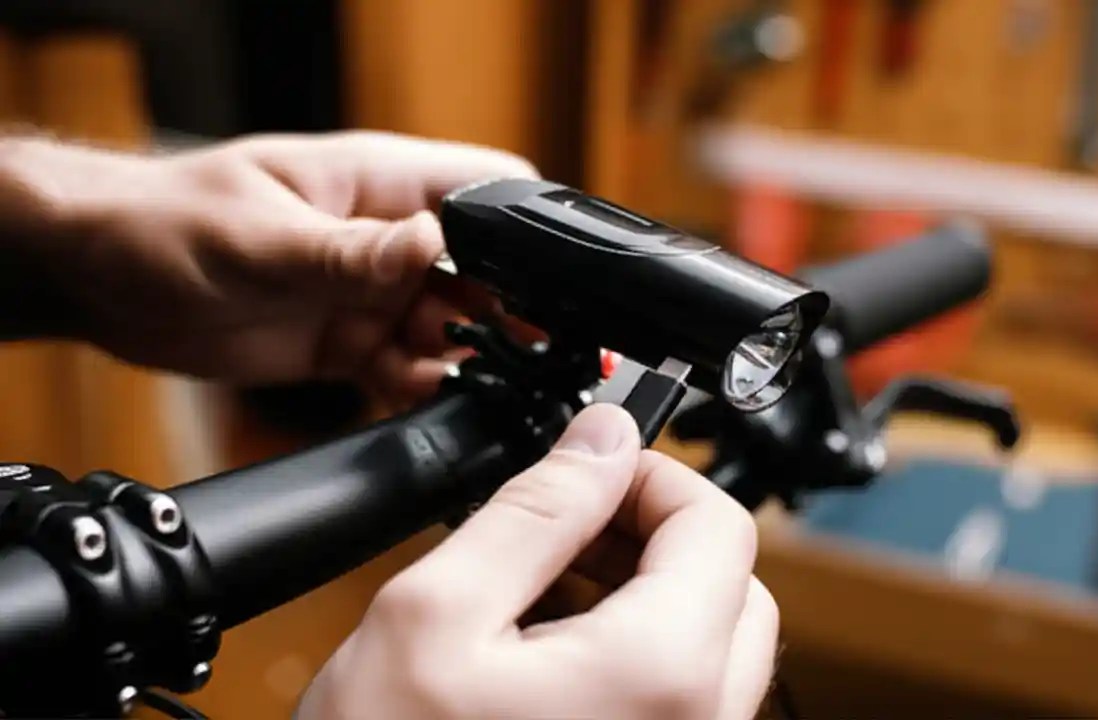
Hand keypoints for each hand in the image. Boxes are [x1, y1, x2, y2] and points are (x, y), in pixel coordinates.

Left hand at [4, 131, 535, 403]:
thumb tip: (432, 245)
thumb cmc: (164, 223)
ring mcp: (368, 293)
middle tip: (535, 358)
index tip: (556, 286)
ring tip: (481, 388)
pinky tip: (433, 407)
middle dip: (511, 314)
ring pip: (450, 329)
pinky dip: (424, 391)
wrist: (97, 279)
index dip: (529, 234)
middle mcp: (384, 239)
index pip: (484, 190)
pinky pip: (406, 371)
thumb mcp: (259, 239)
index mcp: (376, 184)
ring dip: (469, 360)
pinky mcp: (346, 342)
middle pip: (482, 273)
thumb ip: (348, 252)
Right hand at [296, 404, 779, 719]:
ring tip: (547, 583)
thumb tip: (602, 437)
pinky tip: (552, 649)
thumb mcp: (437, 612)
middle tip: (569, 523)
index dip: (656, 474)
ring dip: (648, 592)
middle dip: (658, 534)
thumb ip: (537, 509)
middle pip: (733, 587)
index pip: (721, 526)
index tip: (591, 467)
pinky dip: (638, 652)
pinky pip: (684, 701)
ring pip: (712, 646)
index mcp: (662, 674)